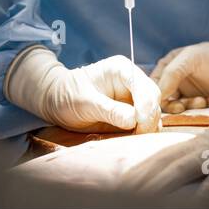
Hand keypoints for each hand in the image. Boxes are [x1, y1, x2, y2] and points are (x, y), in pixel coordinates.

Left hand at [4, 47, 161, 132]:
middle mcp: (131, 81)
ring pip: (152, 111)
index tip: (141, 124)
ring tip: (136, 138)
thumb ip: (108, 110)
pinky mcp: (131, 112)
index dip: (146, 105)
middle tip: (139, 135)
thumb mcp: (85, 102)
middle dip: (149, 117)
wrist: (56, 101)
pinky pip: (145, 122)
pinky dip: (144, 131)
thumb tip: (132, 120)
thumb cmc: (67, 95)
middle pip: (152, 98)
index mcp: (121, 69)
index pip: (143, 86)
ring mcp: (132, 96)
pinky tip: (134, 138)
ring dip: (148, 126)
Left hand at [124, 49, 208, 197]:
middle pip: (163, 165)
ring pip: (177, 171)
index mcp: (204, 143)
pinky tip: (185, 207)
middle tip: (118, 191)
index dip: (148, 170)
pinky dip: (198, 196)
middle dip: (141, 180)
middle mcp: (203, 146)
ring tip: (135, 197)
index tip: (130, 181)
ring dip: (156, 186)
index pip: (168, 158)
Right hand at [152, 17, 208, 109]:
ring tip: (205, 100)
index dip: (156, 96)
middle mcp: (178, 80)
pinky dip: (201, 111)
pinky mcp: (204, 107)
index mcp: (171, 65)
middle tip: (185, 105)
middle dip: (174, 105)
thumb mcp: (193, 58)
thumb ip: (172, 73)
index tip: (166, 102)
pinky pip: (194, 116)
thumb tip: (156, 97)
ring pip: (179, 111)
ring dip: (189, 108)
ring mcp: (191, 94)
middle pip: (164, 102)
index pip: (152, 85)